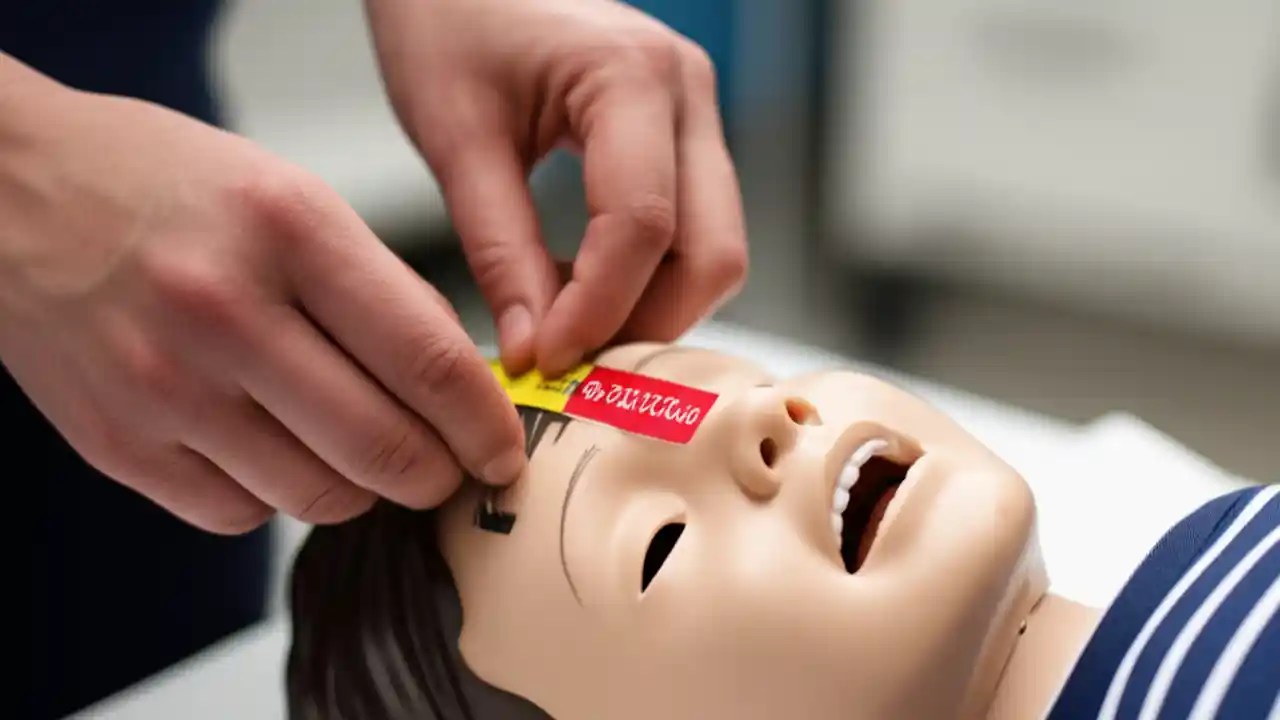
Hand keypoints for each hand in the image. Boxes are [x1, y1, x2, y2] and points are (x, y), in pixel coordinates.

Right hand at [0, 59, 525, 533]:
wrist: (12, 195)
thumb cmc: (169, 189)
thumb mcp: (296, 198)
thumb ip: (385, 292)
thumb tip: (462, 387)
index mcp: (289, 231)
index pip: (428, 363)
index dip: (486, 426)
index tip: (505, 450)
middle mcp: (224, 312)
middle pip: (384, 450)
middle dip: (441, 474)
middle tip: (451, 466)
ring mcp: (163, 388)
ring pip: (321, 499)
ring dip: (364, 488)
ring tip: (359, 447)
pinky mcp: (119, 445)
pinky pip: (243, 514)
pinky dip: (279, 493)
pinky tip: (272, 445)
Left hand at [365, 0, 748, 375]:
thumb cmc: (447, 21)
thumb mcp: (457, 137)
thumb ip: (501, 249)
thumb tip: (535, 351)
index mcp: (632, 74)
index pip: (644, 225)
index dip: (598, 309)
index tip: (543, 361)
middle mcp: (687, 92)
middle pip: (713, 252)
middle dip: (646, 324)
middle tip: (567, 362)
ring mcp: (695, 116)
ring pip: (713, 251)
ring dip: (649, 307)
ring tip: (564, 324)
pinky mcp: (683, 138)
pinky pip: (693, 233)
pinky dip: (647, 279)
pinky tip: (579, 288)